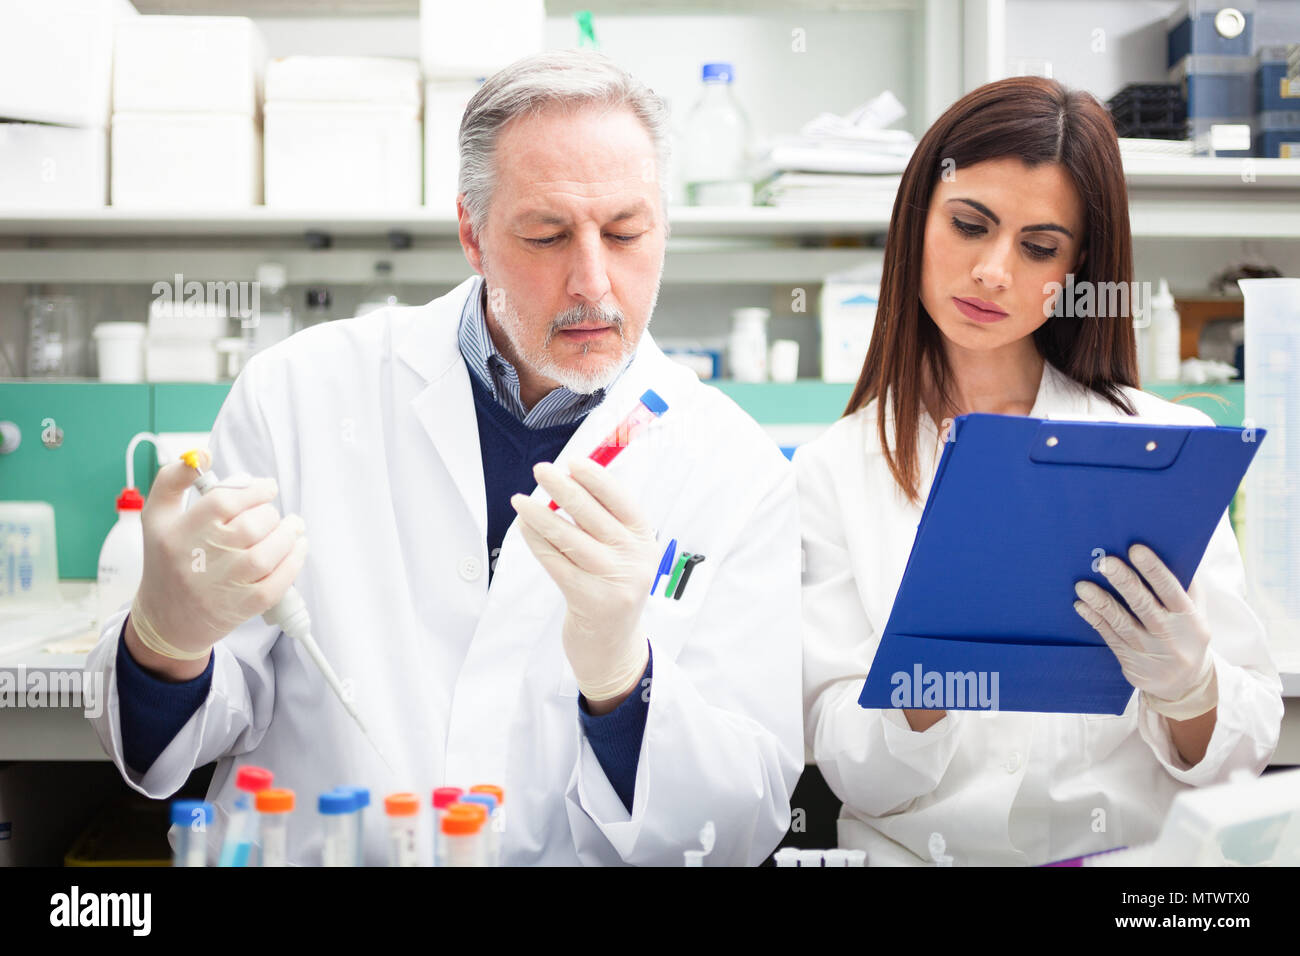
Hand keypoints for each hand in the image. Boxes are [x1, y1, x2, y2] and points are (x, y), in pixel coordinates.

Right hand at [130, 450, 307, 664]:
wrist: (166, 620)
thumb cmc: (167, 560)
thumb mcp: (157, 516)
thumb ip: (173, 479)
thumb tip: (202, 454)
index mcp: (179, 532)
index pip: (225, 501)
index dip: (254, 490)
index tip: (267, 487)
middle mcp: (199, 558)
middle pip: (252, 525)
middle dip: (270, 514)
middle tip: (273, 514)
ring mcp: (223, 585)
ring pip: (269, 552)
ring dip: (289, 535)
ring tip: (293, 527)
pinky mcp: (242, 607)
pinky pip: (278, 581)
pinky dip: (294, 562)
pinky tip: (297, 549)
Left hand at [511, 458, 656, 701]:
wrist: (613, 646)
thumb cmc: (612, 588)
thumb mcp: (622, 554)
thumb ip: (604, 522)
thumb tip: (569, 482)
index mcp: (645, 541)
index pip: (622, 502)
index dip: (598, 480)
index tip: (574, 463)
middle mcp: (633, 560)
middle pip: (593, 515)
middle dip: (564, 489)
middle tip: (542, 470)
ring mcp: (612, 581)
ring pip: (569, 538)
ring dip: (541, 515)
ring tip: (521, 500)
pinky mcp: (588, 600)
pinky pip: (555, 562)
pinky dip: (537, 541)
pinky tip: (525, 526)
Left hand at [1073, 543, 1216, 719]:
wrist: (1184, 684)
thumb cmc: (1187, 634)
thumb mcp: (1197, 613)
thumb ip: (1188, 587)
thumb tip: (1176, 550)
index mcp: (1189, 618)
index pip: (1171, 590)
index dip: (1154, 570)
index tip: (1136, 549)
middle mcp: (1169, 634)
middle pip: (1144, 605)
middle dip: (1124, 582)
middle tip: (1104, 562)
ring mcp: (1148, 648)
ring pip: (1121, 622)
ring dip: (1100, 602)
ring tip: (1083, 585)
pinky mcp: (1130, 660)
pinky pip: (1109, 636)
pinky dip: (1094, 620)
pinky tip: (1081, 606)